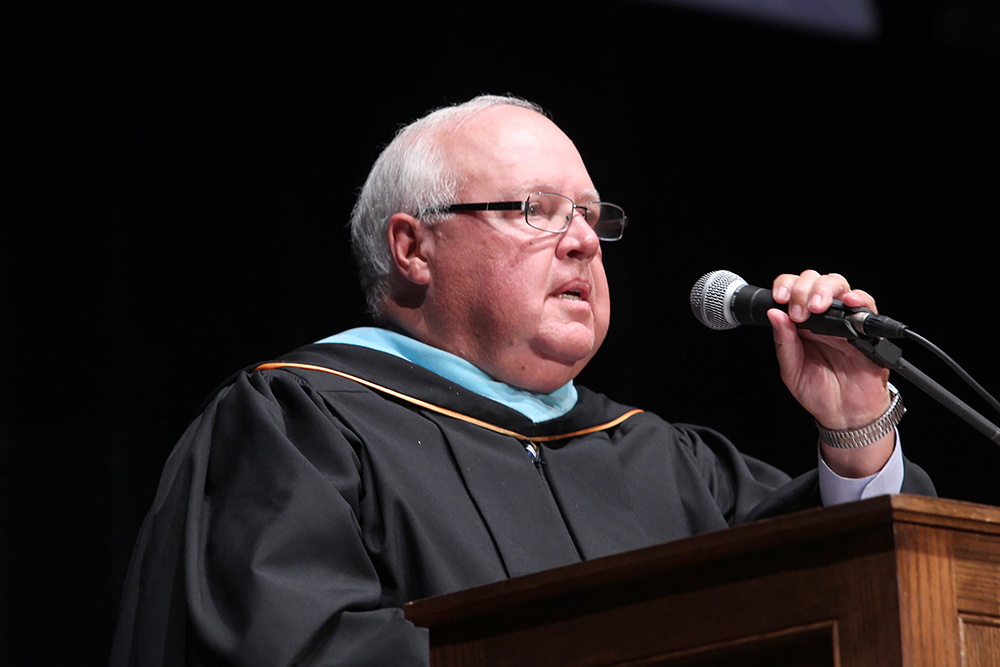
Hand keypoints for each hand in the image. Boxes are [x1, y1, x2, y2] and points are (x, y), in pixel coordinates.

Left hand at [768, 270, 893, 476]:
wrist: (844, 414)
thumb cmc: (818, 391)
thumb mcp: (791, 370)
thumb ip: (784, 342)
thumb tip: (774, 314)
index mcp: (802, 324)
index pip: (793, 290)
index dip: (785, 287)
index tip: (779, 298)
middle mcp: (823, 318)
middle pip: (815, 281)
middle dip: (803, 289)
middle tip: (798, 311)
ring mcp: (845, 321)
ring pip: (838, 286)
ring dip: (825, 290)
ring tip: (816, 308)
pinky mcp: (867, 330)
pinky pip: (867, 305)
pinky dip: (858, 298)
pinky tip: (848, 301)